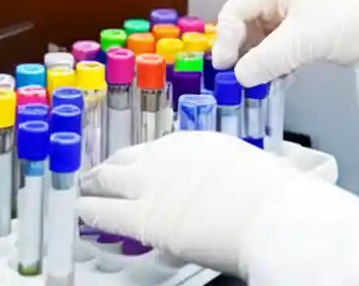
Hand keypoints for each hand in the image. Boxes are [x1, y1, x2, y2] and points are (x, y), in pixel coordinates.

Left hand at [77, 131, 313, 275]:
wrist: (277, 217)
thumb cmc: (278, 200)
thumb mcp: (249, 171)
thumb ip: (224, 177)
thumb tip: (219, 193)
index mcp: (199, 141)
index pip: (158, 148)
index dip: (143, 160)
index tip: (137, 166)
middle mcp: (171, 154)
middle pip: (129, 157)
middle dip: (113, 168)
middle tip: (100, 174)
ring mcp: (154, 183)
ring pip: (110, 179)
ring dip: (94, 185)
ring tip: (84, 189)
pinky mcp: (145, 217)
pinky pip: (106, 212)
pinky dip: (89, 210)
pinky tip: (80, 212)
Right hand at [212, 0, 358, 85]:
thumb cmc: (350, 22)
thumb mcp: (302, 40)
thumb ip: (266, 59)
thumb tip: (240, 76)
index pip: (236, 8)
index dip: (225, 37)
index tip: (224, 65)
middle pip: (245, 25)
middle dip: (241, 51)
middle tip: (238, 76)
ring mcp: (293, 16)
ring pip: (260, 40)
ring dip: (258, 61)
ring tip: (260, 80)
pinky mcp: (304, 34)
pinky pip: (276, 50)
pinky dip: (273, 64)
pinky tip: (278, 78)